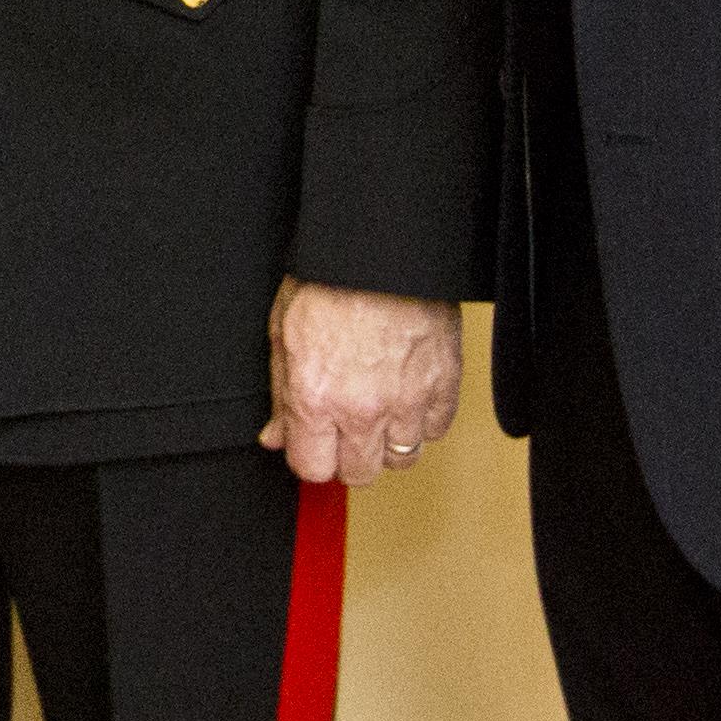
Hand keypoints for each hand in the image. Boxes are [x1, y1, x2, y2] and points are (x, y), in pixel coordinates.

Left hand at [258, 280, 461, 485]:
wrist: (380, 248)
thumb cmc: (330, 278)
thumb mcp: (282, 332)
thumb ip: (280, 394)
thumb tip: (276, 435)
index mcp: (316, 397)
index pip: (313, 469)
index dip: (310, 454)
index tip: (312, 440)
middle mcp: (363, 409)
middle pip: (358, 473)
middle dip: (347, 454)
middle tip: (344, 424)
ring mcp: (407, 401)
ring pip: (400, 458)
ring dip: (386, 440)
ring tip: (377, 407)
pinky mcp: (443, 386)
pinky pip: (435, 431)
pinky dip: (421, 419)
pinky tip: (405, 393)